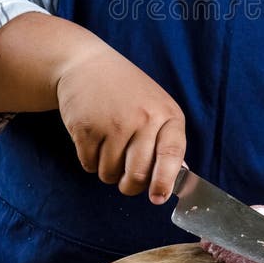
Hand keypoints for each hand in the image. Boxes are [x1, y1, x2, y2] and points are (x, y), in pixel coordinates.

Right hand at [55, 43, 185, 203]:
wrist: (86, 65)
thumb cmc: (126, 91)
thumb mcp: (155, 107)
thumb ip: (166, 140)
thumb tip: (177, 178)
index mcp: (167, 115)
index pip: (172, 154)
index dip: (165, 181)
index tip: (158, 198)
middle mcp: (143, 118)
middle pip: (138, 175)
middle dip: (130, 186)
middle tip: (126, 182)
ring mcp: (113, 123)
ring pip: (110, 174)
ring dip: (107, 171)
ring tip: (108, 144)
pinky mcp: (86, 128)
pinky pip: (88, 165)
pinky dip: (89, 160)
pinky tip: (93, 136)